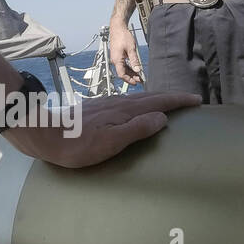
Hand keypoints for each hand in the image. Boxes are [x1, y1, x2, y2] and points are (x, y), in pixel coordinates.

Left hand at [2, 92, 199, 167]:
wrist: (46, 135)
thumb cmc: (78, 145)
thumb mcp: (111, 142)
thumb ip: (137, 129)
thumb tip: (161, 117)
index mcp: (125, 111)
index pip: (158, 102)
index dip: (178, 101)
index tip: (196, 100)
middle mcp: (118, 103)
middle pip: (151, 97)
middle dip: (172, 98)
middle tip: (189, 101)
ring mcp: (107, 104)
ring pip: (139, 99)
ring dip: (157, 100)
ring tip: (169, 104)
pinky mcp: (97, 108)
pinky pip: (128, 102)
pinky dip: (141, 104)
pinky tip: (138, 109)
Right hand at [109, 18, 143, 84]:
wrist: (117, 27)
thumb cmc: (123, 36)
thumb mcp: (131, 49)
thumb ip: (134, 60)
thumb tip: (138, 70)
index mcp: (117, 60)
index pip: (122, 75)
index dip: (129, 80)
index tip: (136, 82)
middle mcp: (115, 60)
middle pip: (122, 73)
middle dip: (131, 77)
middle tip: (140, 79)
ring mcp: (115, 58)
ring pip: (123, 69)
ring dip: (130, 72)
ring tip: (139, 74)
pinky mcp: (117, 55)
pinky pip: (123, 64)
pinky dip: (129, 67)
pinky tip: (135, 68)